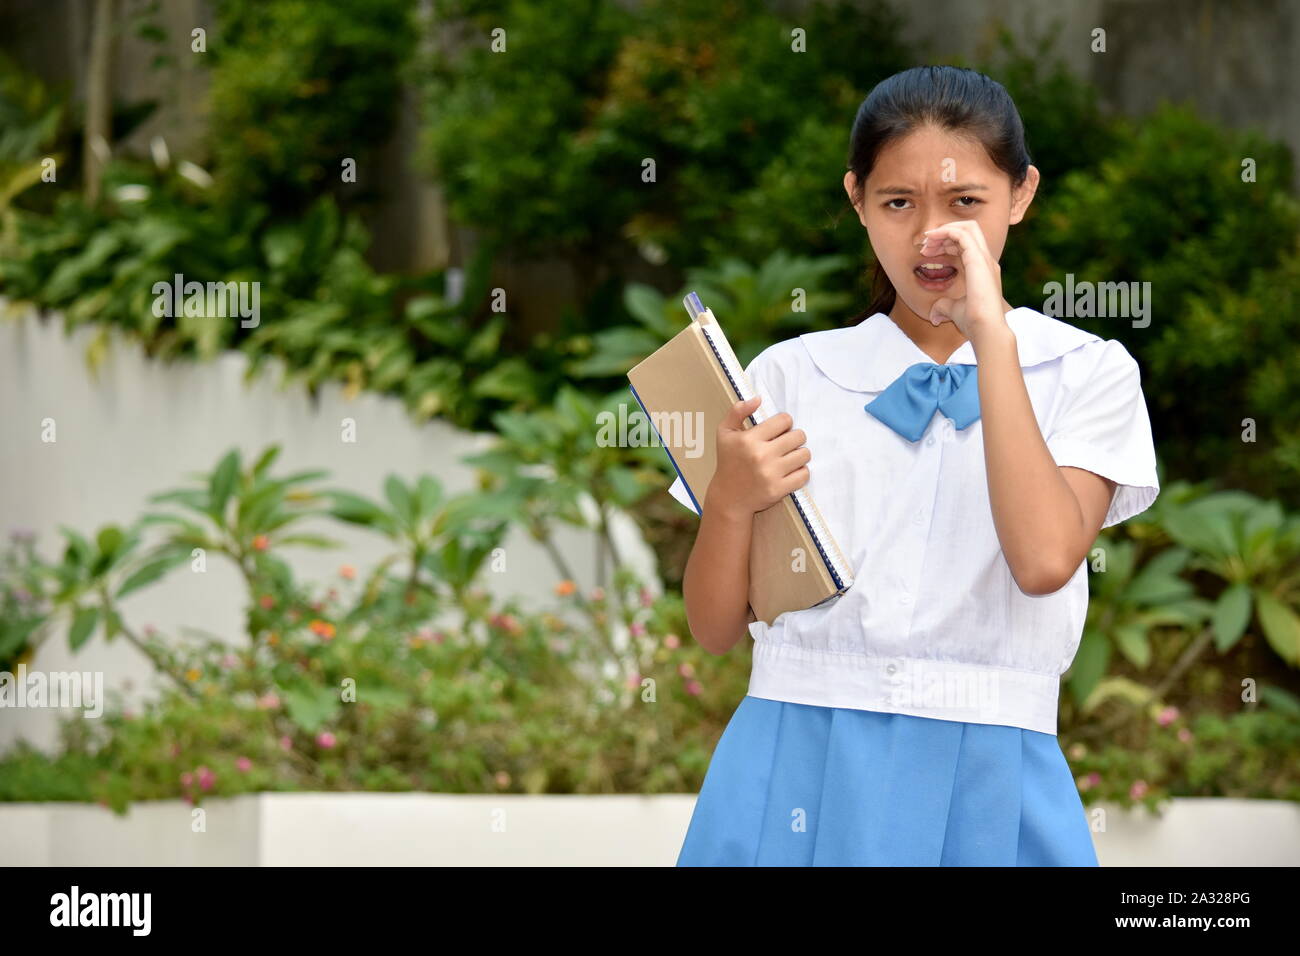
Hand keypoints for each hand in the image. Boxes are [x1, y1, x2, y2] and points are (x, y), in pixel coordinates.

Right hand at [707, 395, 809, 518]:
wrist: (728, 498)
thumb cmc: (728, 462)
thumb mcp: (725, 433)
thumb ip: (738, 411)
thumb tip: (758, 398)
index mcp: (749, 439)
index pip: (784, 420)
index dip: (784, 423)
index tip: (780, 430)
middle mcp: (761, 455)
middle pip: (798, 436)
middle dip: (795, 438)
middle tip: (786, 444)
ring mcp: (771, 473)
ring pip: (804, 454)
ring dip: (800, 454)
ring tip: (790, 457)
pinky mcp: (778, 489)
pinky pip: (804, 474)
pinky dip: (801, 472)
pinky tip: (791, 471)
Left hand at [918, 220, 1007, 336]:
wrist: (986, 330)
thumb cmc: (974, 323)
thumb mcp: (954, 311)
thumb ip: (945, 307)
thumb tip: (934, 315)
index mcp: (982, 269)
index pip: (966, 243)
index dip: (946, 242)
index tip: (927, 252)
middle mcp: (985, 260)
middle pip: (968, 230)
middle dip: (944, 232)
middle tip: (925, 246)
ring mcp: (984, 258)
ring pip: (967, 227)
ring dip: (943, 230)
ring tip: (926, 242)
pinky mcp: (978, 259)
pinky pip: (962, 234)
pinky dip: (945, 232)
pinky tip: (930, 240)